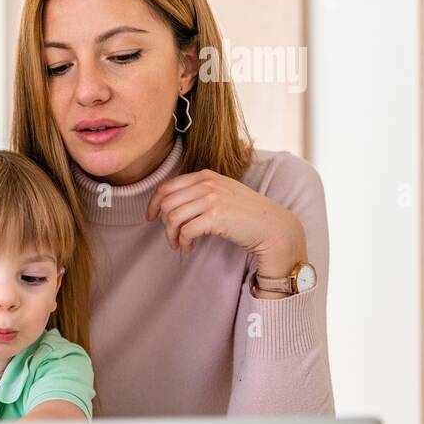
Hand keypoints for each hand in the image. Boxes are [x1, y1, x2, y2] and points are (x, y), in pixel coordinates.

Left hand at [146, 169, 306, 278]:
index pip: (167, 186)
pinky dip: (183, 242)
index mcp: (206, 176)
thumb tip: (167, 205)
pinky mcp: (217, 217)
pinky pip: (186, 230)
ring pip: (172, 217)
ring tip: (179, 244)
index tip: (150, 217)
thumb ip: (199, 192)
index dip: (153, 203)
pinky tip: (190, 247)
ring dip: (171, 235)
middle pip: (166, 203)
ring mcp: (212, 199)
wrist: (272, 226)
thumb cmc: (246, 213)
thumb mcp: (222, 193)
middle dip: (162, 223)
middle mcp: (208, 184)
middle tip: (171, 237)